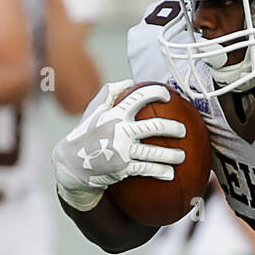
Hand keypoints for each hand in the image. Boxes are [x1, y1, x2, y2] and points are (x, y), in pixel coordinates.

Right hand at [52, 79, 185, 211]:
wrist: (72, 164)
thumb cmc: (86, 133)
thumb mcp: (93, 110)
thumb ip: (110, 92)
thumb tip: (130, 81)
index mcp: (114, 113)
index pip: (139, 97)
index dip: (156, 93)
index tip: (168, 96)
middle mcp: (119, 130)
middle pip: (154, 126)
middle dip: (173, 128)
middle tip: (182, 130)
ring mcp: (122, 150)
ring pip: (155, 152)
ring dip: (172, 155)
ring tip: (182, 155)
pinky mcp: (123, 168)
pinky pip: (148, 169)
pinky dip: (161, 171)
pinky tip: (170, 173)